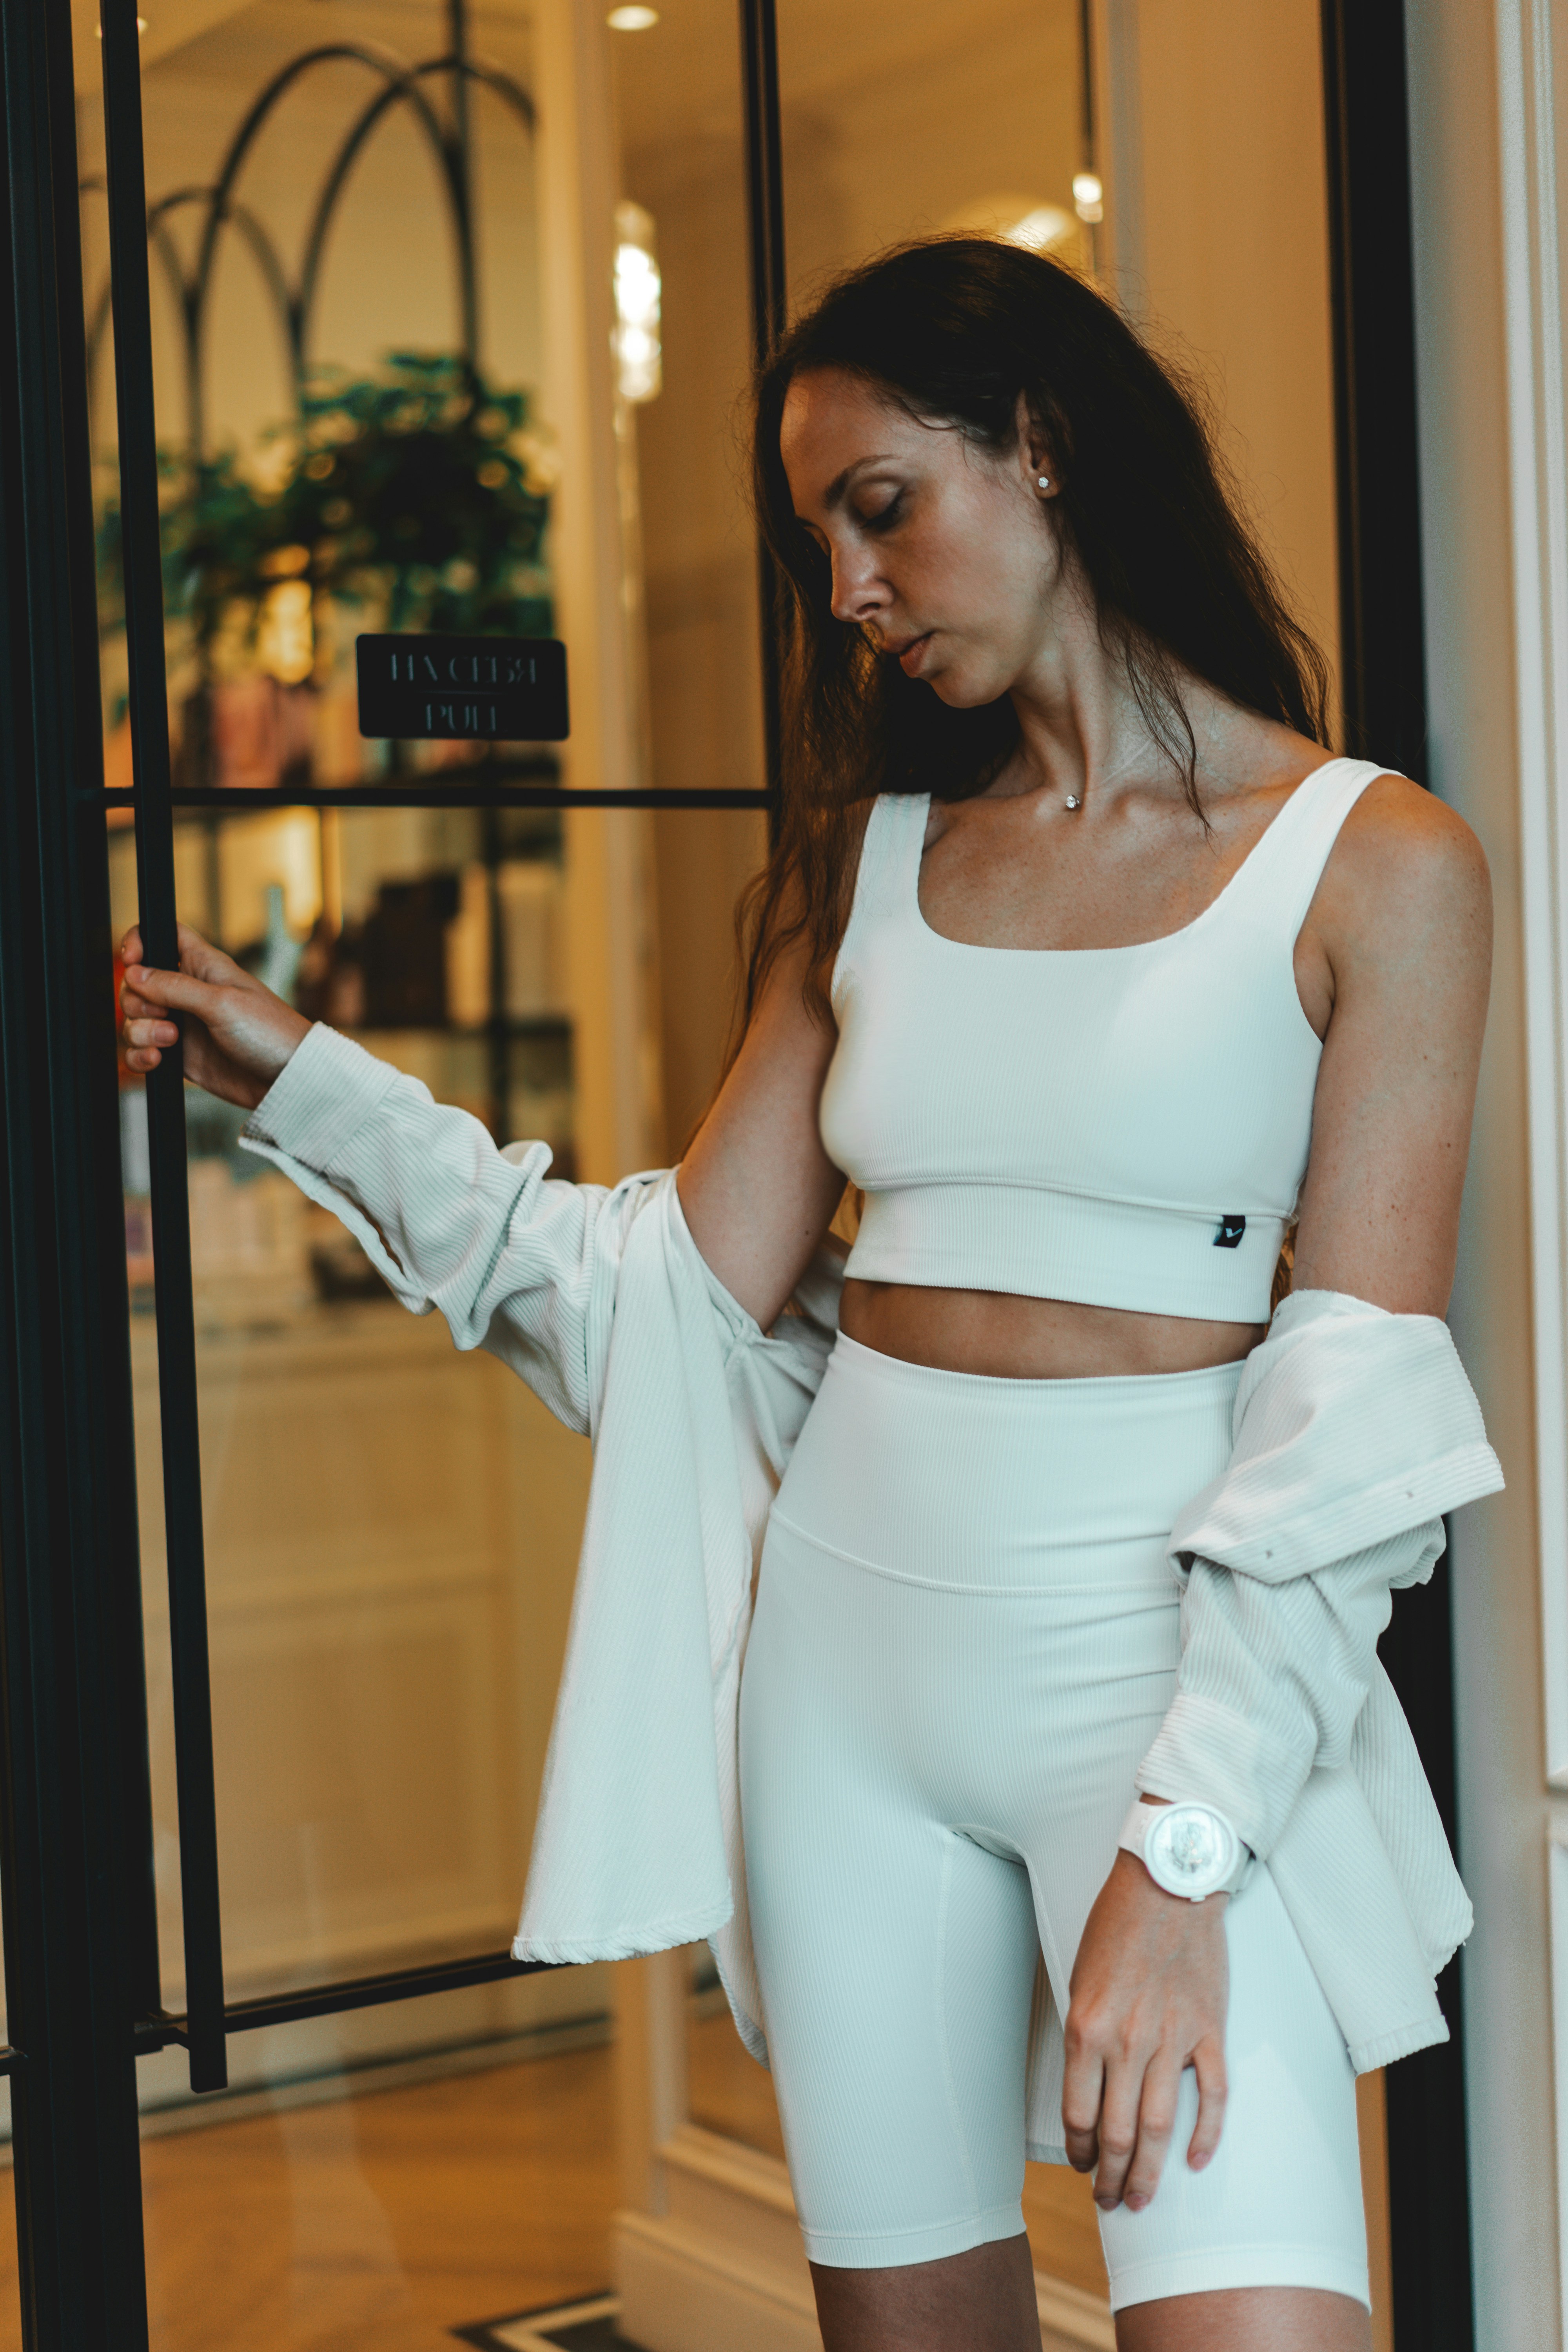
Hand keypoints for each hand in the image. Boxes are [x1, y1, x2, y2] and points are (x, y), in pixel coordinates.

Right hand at [120, 922, 311, 1111]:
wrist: (286, 1079)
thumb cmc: (271, 1033)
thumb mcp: (222, 1002)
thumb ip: (175, 986)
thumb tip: (135, 973)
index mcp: (203, 966)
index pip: (163, 936)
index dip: (141, 941)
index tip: (131, 960)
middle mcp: (189, 993)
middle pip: (138, 983)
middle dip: (137, 1000)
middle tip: (164, 1014)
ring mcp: (182, 1024)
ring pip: (136, 1019)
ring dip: (141, 1031)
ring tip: (170, 1041)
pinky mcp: (180, 1055)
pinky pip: (143, 1051)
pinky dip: (140, 1056)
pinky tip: (157, 1060)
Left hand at [1062, 1834, 1228, 2213]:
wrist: (1167, 1882)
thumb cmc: (1117, 1923)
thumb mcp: (1079, 1977)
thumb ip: (1084, 2034)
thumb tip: (1087, 2086)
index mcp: (1086, 2028)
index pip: (1079, 2114)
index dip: (1079, 2151)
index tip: (1082, 2166)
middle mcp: (1126, 2042)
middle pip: (1118, 2134)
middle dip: (1111, 2178)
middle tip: (1109, 2201)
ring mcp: (1171, 2039)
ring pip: (1160, 2127)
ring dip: (1149, 2172)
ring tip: (1142, 2198)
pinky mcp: (1207, 2031)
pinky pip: (1210, 2095)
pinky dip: (1204, 2134)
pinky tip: (1193, 2160)